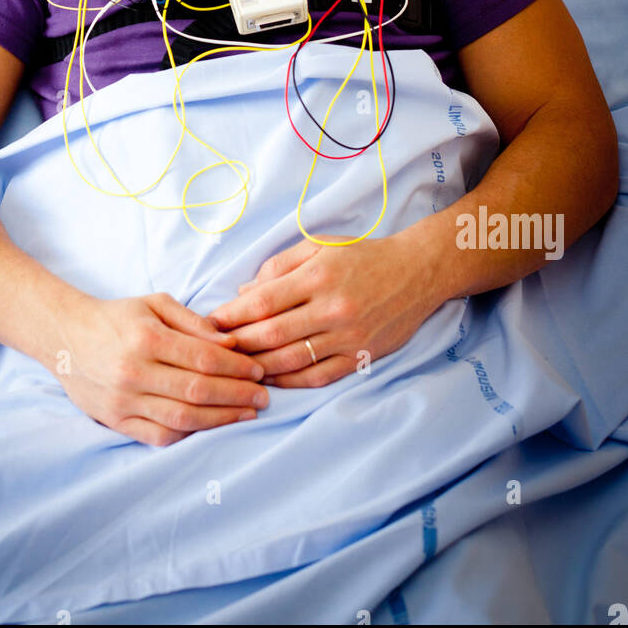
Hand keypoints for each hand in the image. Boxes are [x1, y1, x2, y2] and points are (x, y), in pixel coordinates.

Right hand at [47, 290, 269, 446]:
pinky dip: (189, 436)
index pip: (204, 359)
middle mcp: (134, 371)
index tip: (258, 370)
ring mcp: (124, 400)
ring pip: (182, 418)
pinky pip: (158, 436)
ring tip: (246, 415)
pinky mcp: (116, 421)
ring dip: (221, 419)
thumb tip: (229, 343)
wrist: (65, 336)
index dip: (237, 368)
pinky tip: (211, 427)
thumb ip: (192, 321)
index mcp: (147, 338)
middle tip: (262, 397)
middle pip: (197, 390)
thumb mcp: (154, 303)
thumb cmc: (117, 317)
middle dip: (237, 395)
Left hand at [207, 231, 442, 386]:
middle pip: (271, 334)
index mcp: (318, 275)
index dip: (231, 316)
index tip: (210, 323)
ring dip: (257, 367)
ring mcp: (347, 335)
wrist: (417, 272)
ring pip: (290, 360)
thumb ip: (279, 267)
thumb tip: (243, 292)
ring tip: (233, 369)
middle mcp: (332, 307)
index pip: (263, 301)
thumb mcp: (320, 245)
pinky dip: (288, 382)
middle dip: (237, 344)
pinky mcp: (360, 356)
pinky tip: (269, 380)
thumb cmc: (362, 255)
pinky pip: (317, 377)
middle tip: (212, 350)